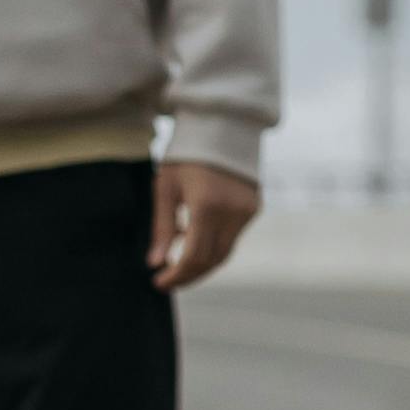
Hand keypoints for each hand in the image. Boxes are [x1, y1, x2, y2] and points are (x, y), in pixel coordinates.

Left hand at [146, 159, 261, 288]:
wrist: (222, 126)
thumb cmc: (186, 155)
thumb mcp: (166, 188)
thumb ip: (163, 228)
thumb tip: (156, 263)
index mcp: (206, 205)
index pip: (193, 257)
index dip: (176, 275)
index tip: (159, 283)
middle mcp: (232, 212)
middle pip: (211, 261)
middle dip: (189, 275)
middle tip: (168, 282)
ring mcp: (247, 211)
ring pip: (225, 252)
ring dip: (202, 264)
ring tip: (179, 266)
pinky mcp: (254, 208)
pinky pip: (233, 237)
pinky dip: (214, 245)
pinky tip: (194, 240)